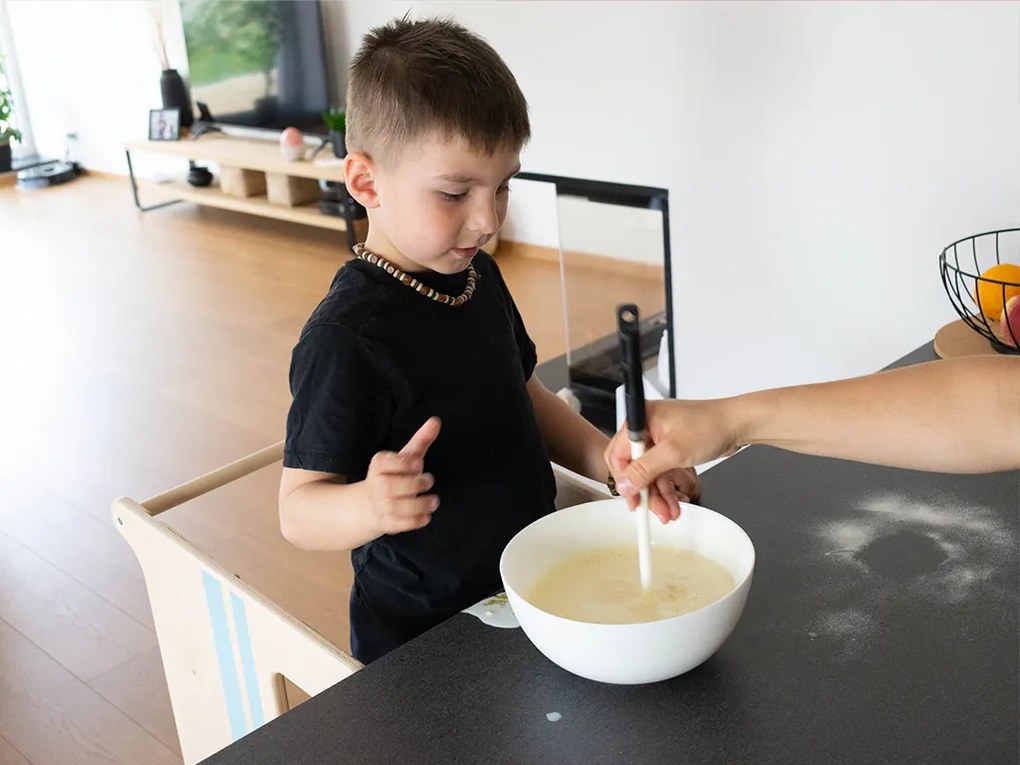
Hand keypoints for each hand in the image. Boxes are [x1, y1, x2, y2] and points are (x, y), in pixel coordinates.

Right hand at [364, 417, 441, 534]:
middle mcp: (377, 484)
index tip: (416, 465)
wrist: (369, 505)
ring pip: (405, 506)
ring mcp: (380, 505)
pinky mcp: (386, 523)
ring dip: (424, 504)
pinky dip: (417, 521)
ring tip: (433, 501)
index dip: (410, 464)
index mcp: (379, 464)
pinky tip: (425, 516)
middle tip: (427, 482)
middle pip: (403, 485)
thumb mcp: (405, 456)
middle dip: (420, 483)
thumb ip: (421, 439)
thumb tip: (436, 421)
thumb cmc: (393, 476)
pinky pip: (403, 524)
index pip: (397, 462)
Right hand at [605, 400, 739, 520]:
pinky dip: (667, 487)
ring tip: (668, 510)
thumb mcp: (673, 451)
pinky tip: (673, 500)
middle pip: (633, 467)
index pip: (619, 455)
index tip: (632, 498)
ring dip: (658, 494)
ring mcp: (658, 439)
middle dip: (645, 491)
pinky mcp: (670, 448)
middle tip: (653, 509)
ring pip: (648, 474)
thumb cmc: (710, 425)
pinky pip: (661, 472)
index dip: (624, 479)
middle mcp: (646, 428)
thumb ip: (645, 469)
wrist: (737, 424)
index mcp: (640, 420)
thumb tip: (625, 483)